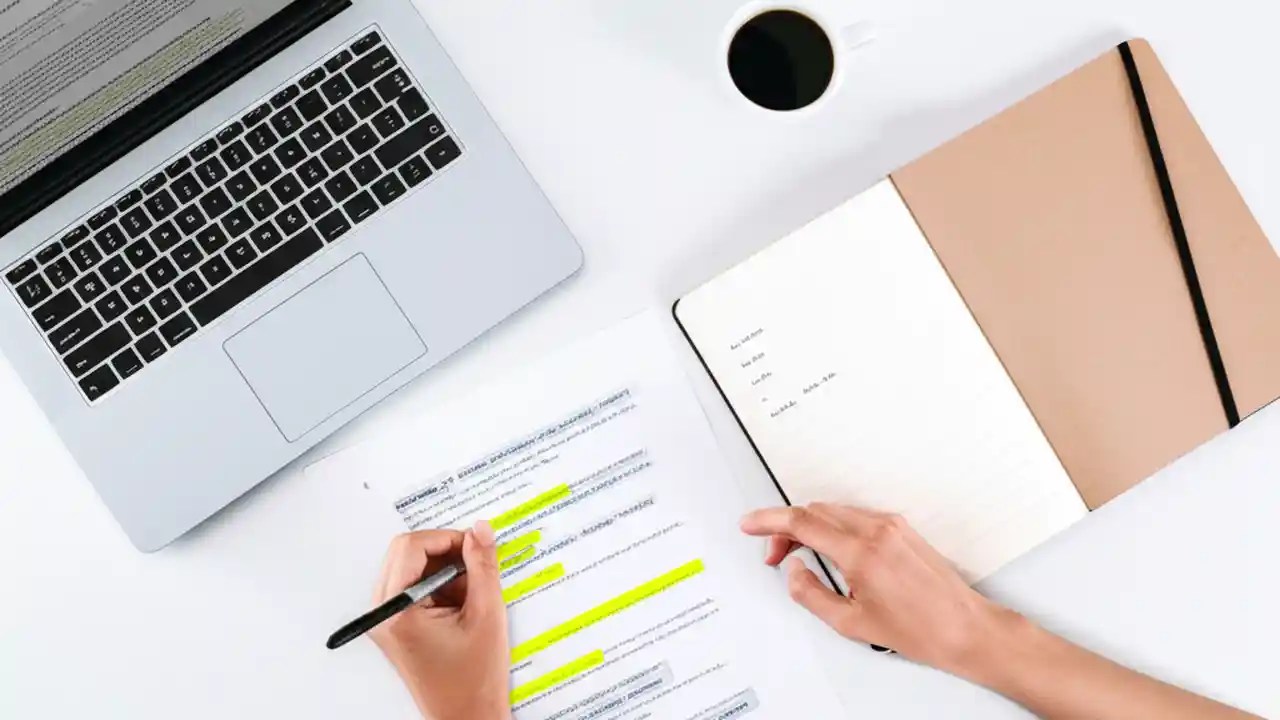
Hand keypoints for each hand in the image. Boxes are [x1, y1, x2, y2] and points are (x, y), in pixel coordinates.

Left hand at [370, 521, 509, 719]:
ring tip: (470, 596)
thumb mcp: (486, 614)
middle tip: (474, 567)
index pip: (410, 547)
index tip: (473, 545)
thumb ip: (483, 566)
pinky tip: (462, 606)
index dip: (447, 538)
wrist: (468, 717)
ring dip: (444, 570)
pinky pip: (414, 586)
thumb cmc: (473, 680)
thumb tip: (480, 530)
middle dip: (444, 553)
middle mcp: (383, 614)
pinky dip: (440, 585)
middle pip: (406, 553)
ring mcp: (386, 620)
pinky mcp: (396, 625)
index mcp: (397, 612)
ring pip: (411, 567)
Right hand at [739, 503, 1011, 679]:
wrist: (963, 627)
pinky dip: (833, 526)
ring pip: (835, 511)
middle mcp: (877, 530)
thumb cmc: (920, 628)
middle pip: (815, 511)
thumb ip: (811, 594)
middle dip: (787, 528)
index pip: (802, 522)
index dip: (768, 521)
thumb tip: (794, 573)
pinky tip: (831, 549)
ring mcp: (892, 525)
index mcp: (860, 552)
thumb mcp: (851, 622)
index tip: (750, 524)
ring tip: (802, 555)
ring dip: (810, 526)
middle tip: (775, 553)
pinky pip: (856, 516)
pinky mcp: (901, 528)